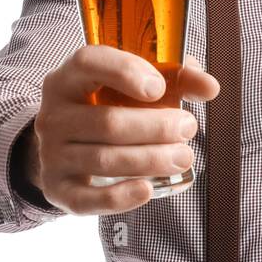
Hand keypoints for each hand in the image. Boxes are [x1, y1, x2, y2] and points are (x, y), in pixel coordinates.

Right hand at [25, 46, 218, 214]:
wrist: (69, 147)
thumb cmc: (111, 107)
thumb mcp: (138, 85)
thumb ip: (177, 78)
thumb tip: (209, 87)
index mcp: (69, 78)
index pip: (89, 63)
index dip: (125, 72)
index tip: (160, 88)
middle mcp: (53, 115)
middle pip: (106, 121)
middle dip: (155, 127)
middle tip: (188, 128)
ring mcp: (51, 154)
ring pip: (103, 159)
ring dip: (150, 160)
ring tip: (183, 157)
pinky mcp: (58, 189)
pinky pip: (87, 198)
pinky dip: (119, 197)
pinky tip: (147, 190)